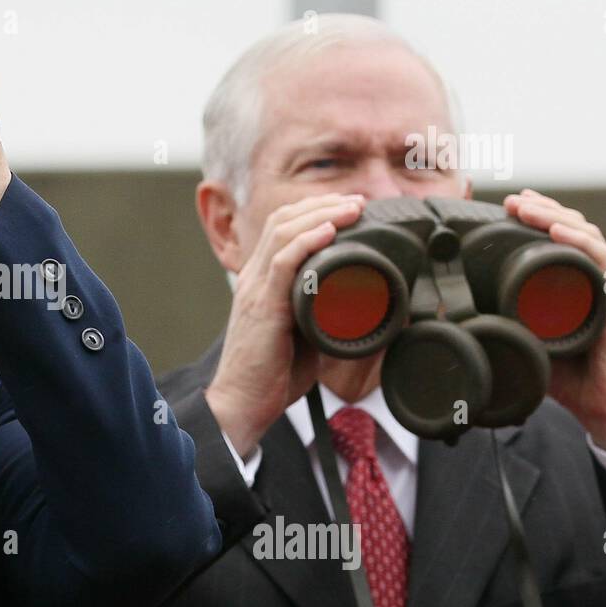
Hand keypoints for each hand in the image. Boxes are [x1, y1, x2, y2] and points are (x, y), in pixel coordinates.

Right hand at [203, 193, 366, 456]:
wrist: (242, 403)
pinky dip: (307, 242)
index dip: (314, 211)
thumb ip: (323, 316)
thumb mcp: (303, 336)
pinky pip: (283, 263)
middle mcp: (255, 278)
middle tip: (358, 203)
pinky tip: (329, 232)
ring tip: (352, 209)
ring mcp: (256, 290)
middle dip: (322, 205)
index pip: (281, 229)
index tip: (348, 208)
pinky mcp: (263, 306)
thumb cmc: (271, 375)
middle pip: (282, 221)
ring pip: (283, 233)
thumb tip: (363, 309)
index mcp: (261, 281)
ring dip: (321, 215)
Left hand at [504, 189, 605, 465]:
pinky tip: (558, 230)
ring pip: (584, 236)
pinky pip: (600, 261)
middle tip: (512, 199)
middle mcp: (590, 279)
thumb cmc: (569, 378)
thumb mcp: (522, 346)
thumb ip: (494, 330)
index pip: (555, 240)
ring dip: (554, 216)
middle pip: (569, 230)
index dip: (534, 218)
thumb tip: (447, 319)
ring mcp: (604, 286)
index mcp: (570, 285)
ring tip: (527, 206)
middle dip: (541, 209)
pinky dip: (578, 242)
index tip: (505, 206)